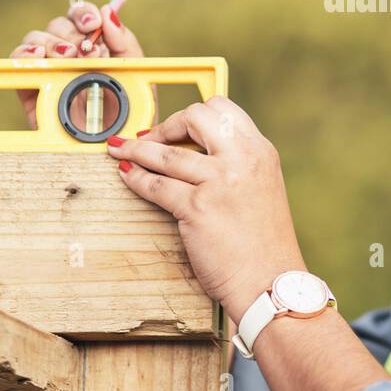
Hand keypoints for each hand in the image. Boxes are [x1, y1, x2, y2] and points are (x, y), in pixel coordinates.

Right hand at [9, 0, 144, 127]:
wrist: (116, 145)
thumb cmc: (132, 111)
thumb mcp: (135, 72)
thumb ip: (124, 40)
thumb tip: (109, 11)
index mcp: (95, 44)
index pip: (82, 16)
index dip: (84, 14)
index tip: (94, 25)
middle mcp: (69, 54)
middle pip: (58, 25)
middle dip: (72, 33)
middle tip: (87, 53)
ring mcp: (49, 70)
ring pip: (36, 38)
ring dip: (51, 42)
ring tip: (68, 57)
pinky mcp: (30, 88)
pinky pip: (18, 62)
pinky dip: (24, 53)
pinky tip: (38, 57)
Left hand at [105, 95, 306, 323]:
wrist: (270, 281)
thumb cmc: (264, 243)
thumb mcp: (263, 187)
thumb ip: (239, 163)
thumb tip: (197, 150)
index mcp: (260, 151)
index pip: (222, 109)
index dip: (192, 114)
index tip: (176, 129)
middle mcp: (243, 159)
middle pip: (196, 116)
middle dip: (166, 125)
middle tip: (150, 138)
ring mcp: (220, 182)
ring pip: (166, 153)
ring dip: (137, 150)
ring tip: (121, 151)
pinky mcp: (198, 208)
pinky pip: (156, 185)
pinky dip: (135, 178)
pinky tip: (127, 176)